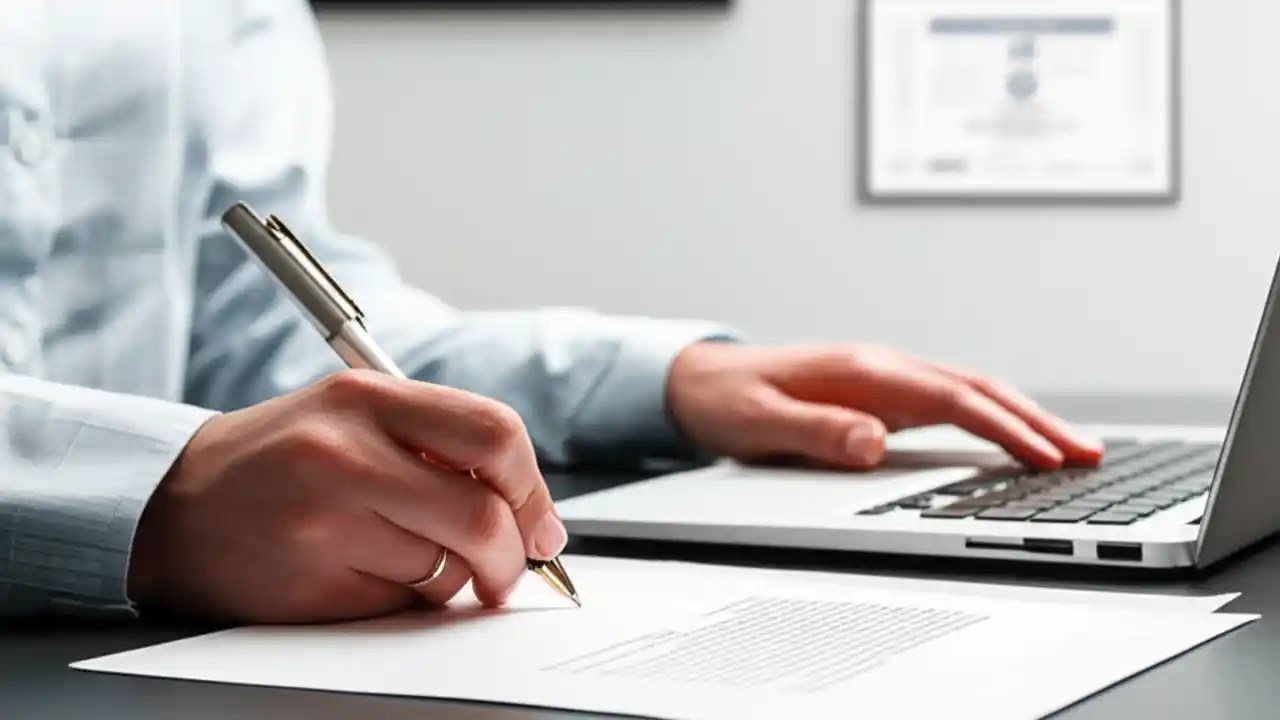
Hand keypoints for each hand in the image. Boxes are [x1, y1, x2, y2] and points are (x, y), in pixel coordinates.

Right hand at [127, 370, 566, 622]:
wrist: (173, 506)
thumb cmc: (280, 459)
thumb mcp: (353, 413)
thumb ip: (438, 441)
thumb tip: (531, 509)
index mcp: (366, 397)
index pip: (493, 434)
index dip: (533, 489)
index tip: (541, 524)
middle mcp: (346, 453)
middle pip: (482, 516)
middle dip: (513, 557)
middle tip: (510, 570)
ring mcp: (325, 521)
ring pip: (447, 569)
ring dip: (451, 579)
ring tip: (408, 559)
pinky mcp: (310, 582)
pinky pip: (401, 603)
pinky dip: (405, 598)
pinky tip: (365, 575)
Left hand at [667, 343, 1101, 470]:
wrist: (700, 380)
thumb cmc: (727, 401)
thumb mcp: (758, 423)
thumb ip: (814, 432)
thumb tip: (874, 440)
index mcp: (861, 371)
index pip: (951, 398)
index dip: (1003, 429)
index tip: (1045, 457)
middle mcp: (882, 368)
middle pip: (977, 388)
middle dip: (1036, 420)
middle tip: (1090, 454)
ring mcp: (884, 379)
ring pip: (971, 392)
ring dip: (1023, 418)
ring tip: (1071, 449)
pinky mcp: (880, 394)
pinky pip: (950, 403)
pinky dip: (991, 419)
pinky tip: (1011, 440)